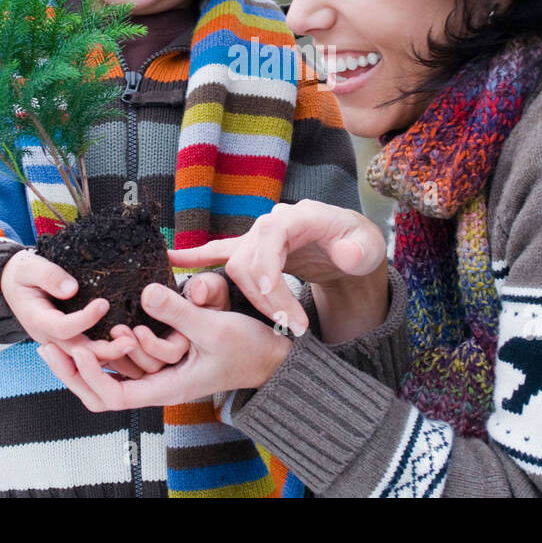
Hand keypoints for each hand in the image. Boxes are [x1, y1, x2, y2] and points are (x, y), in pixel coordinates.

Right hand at [0, 248, 140, 376]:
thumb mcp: (29, 267)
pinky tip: (129, 344)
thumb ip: (48, 275)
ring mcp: (59, 342)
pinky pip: (88, 353)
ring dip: (110, 354)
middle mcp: (49, 337)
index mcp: (37, 320)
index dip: (85, 319)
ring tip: (135, 344)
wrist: (12, 287)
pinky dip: (108, 352)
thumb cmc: (23, 274)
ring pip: (86, 357)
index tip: (104, 303)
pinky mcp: (69, 340)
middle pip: (79, 351)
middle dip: (106, 349)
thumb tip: (72, 288)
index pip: (63, 328)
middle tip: (132, 341)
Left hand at [36, 281, 290, 411]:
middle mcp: (159, 383)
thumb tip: (144, 292)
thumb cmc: (248, 347)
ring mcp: (160, 372)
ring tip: (57, 336)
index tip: (76, 346)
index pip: (114, 396)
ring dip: (84, 359)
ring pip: (111, 375)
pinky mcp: (165, 356)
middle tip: (46, 344)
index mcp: (167, 387)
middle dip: (72, 371)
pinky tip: (92, 329)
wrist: (273, 354)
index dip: (88, 376)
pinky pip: (127, 360)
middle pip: (102, 391)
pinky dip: (106, 348)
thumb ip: (179, 311)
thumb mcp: (214, 327)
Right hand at [166, 200, 385, 335]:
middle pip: (249, 257)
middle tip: (291, 328)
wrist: (350, 247)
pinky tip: (171, 260)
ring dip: (253, 300)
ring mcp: (260, 234)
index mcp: (301, 214)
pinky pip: (218, 251)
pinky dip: (195, 256)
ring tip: (282, 325)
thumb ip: (359, 250)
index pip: (272, 233)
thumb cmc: (359, 245)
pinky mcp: (252, 250)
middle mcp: (274, 220)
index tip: (275, 300)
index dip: (268, 266)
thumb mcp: (371, 247)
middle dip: (266, 298)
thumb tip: (344, 252)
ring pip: (236, 267)